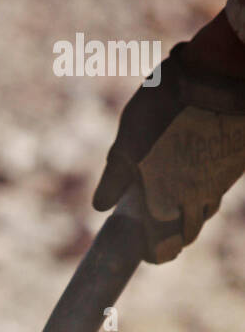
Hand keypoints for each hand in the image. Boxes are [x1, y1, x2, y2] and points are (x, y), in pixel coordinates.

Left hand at [93, 28, 244, 262]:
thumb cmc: (166, 110)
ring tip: (178, 204)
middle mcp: (195, 200)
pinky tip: (199, 172)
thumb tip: (101, 206)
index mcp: (164, 203)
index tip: (147, 254)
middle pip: (188, 234)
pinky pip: (220, 184)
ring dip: (192, 213)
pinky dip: (208, 187)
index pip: (163, 248)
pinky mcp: (236, 162)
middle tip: (161, 232)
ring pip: (206, 210)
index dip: (154, 255)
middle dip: (174, 238)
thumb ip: (114, 179)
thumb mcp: (127, 142)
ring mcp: (220, 181)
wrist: (219, 77)